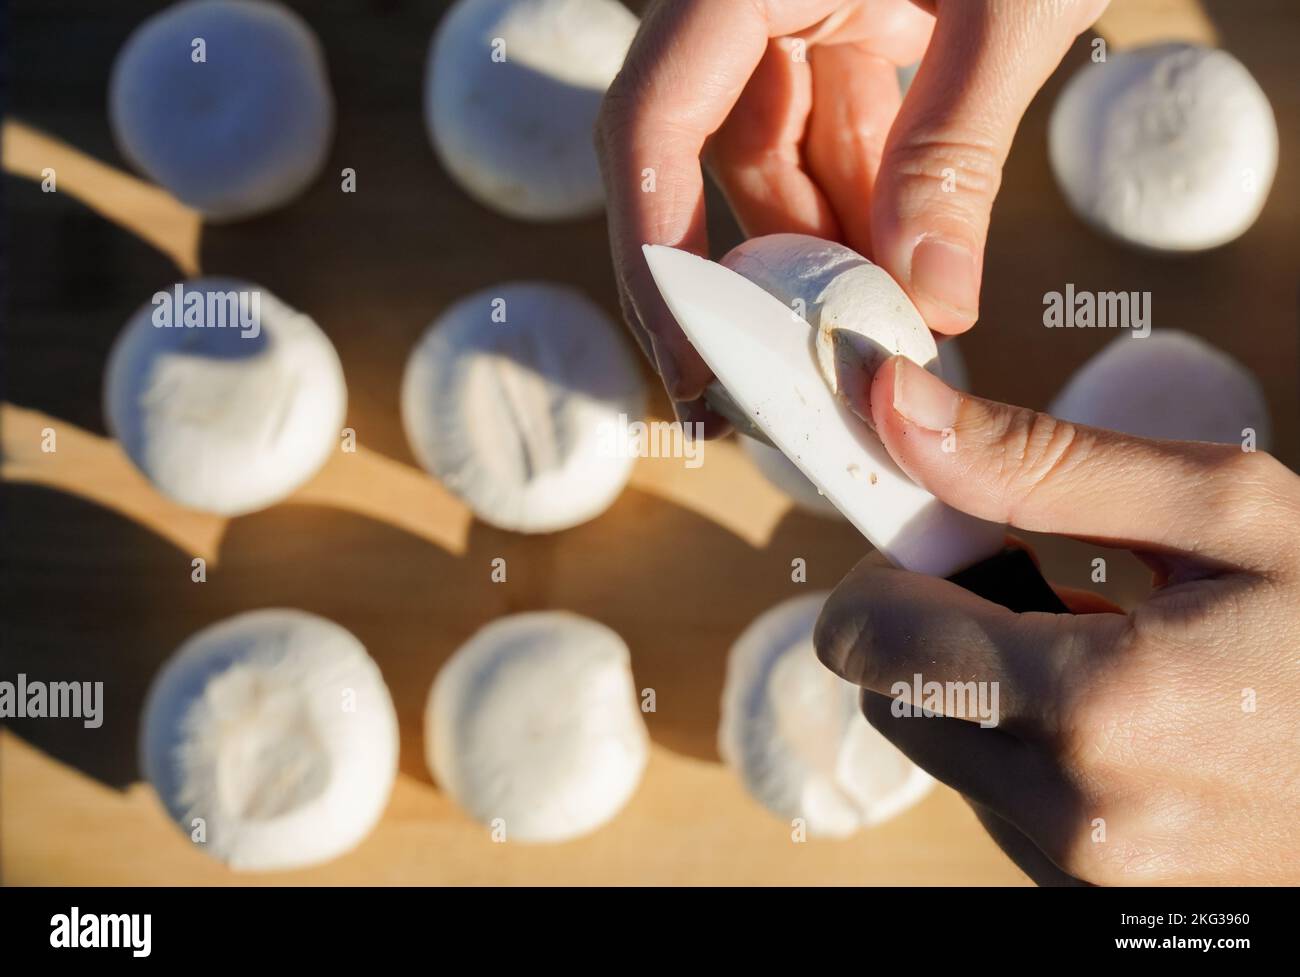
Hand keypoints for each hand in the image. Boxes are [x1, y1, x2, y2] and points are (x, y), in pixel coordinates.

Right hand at [595, 0, 1107, 429]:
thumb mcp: (1014, 0)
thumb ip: (958, 150)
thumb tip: (929, 304)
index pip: (655, 120)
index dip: (656, 247)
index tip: (690, 353)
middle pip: (714, 158)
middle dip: (764, 269)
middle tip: (796, 374)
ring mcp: (802, 6)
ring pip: (780, 158)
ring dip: (827, 250)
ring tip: (878, 332)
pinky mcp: (854, 21)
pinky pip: (837, 133)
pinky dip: (868, 206)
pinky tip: (906, 272)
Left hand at [814, 353, 1299, 884]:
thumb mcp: (1224, 512)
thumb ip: (1039, 461)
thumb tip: (896, 403)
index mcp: (1095, 707)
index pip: (864, 636)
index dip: (893, 568)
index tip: (958, 534)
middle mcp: (1072, 815)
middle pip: (892, 693)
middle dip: (939, 625)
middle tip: (1045, 585)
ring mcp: (1082, 875)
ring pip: (941, 748)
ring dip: (984, 688)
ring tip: (1105, 653)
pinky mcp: (1090, 897)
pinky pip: (996, 802)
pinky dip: (1024, 747)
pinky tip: (1120, 719)